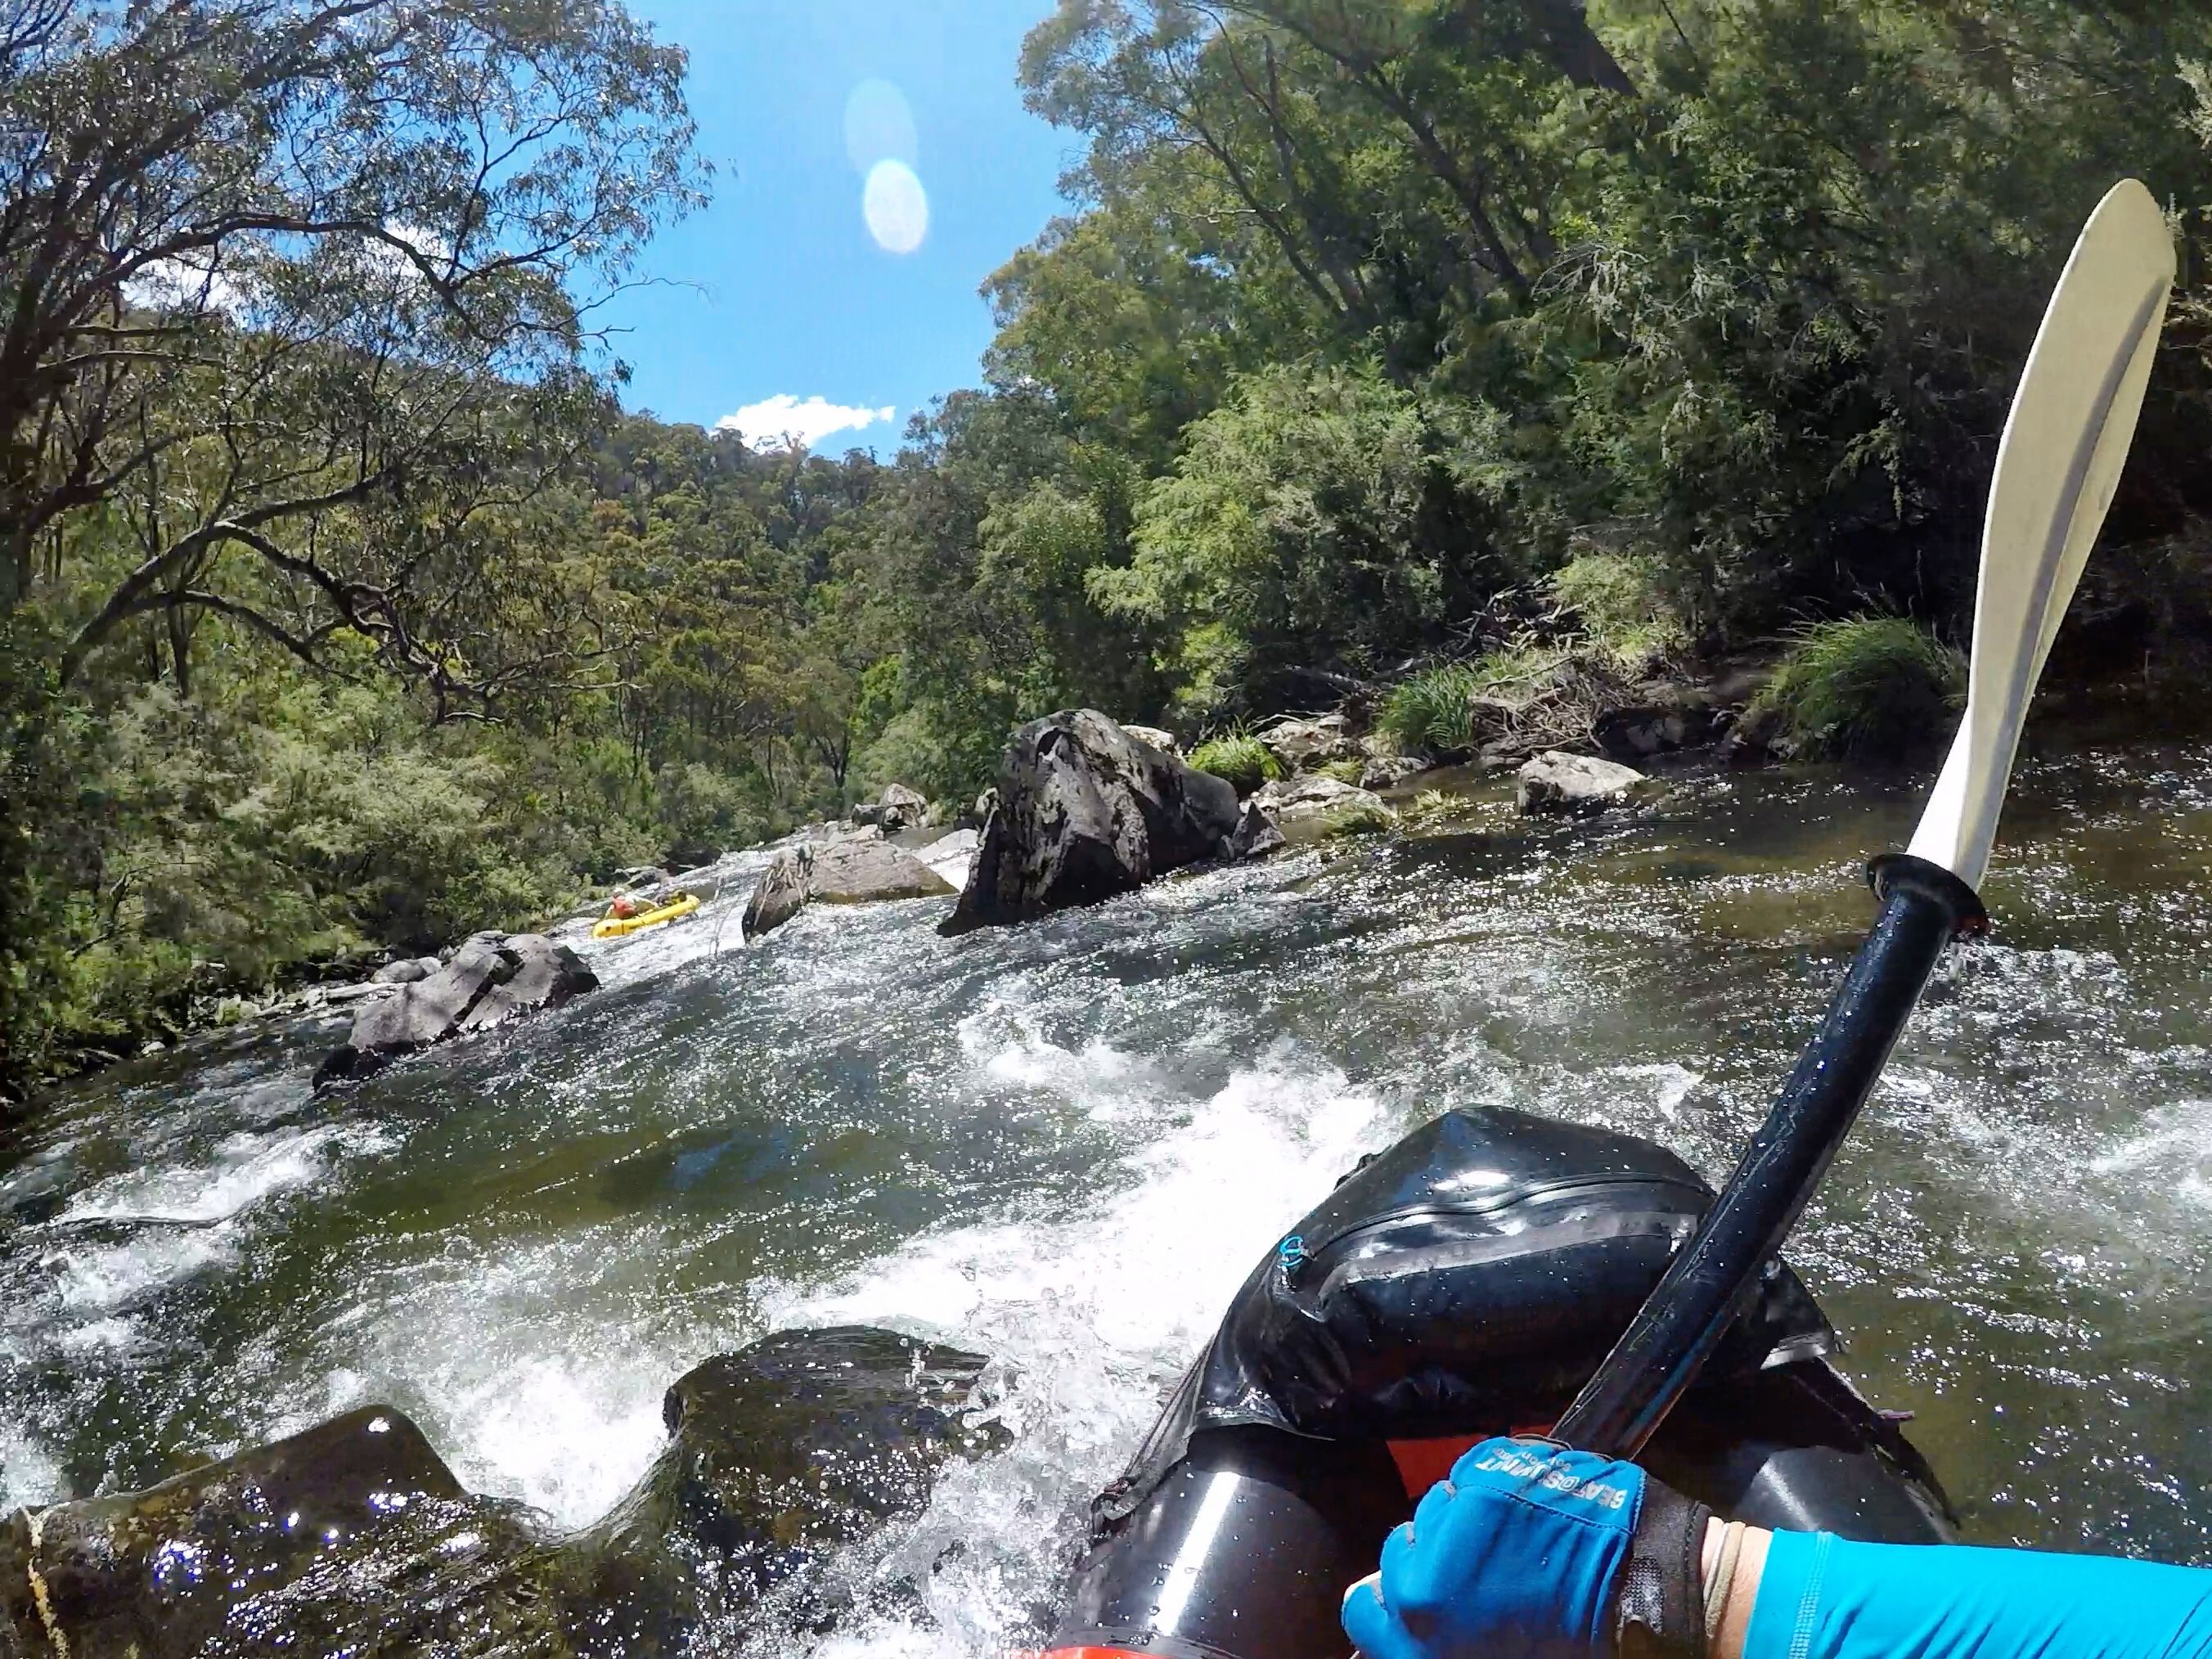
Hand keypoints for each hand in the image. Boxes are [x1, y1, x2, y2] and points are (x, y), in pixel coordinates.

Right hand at [1342, 1437, 1709, 1658]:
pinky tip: (1531, 1506)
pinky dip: (1496, 1482)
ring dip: (1469, 1516)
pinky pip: (1471, 1472)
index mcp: (1424, 1633)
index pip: (1363, 1607)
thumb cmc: (1577, 1641)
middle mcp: (1425, 1580)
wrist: (1645, 1594)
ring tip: (1518, 1535)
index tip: (1420, 1590)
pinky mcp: (1486, 1480)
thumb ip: (1428, 1638)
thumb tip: (1378, 1603)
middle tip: (1488, 1565)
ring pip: (1438, 1505)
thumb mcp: (1490, 1653)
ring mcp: (1455, 1524)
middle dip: (1438, 1551)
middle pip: (1401, 1547)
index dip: (1389, 1597)